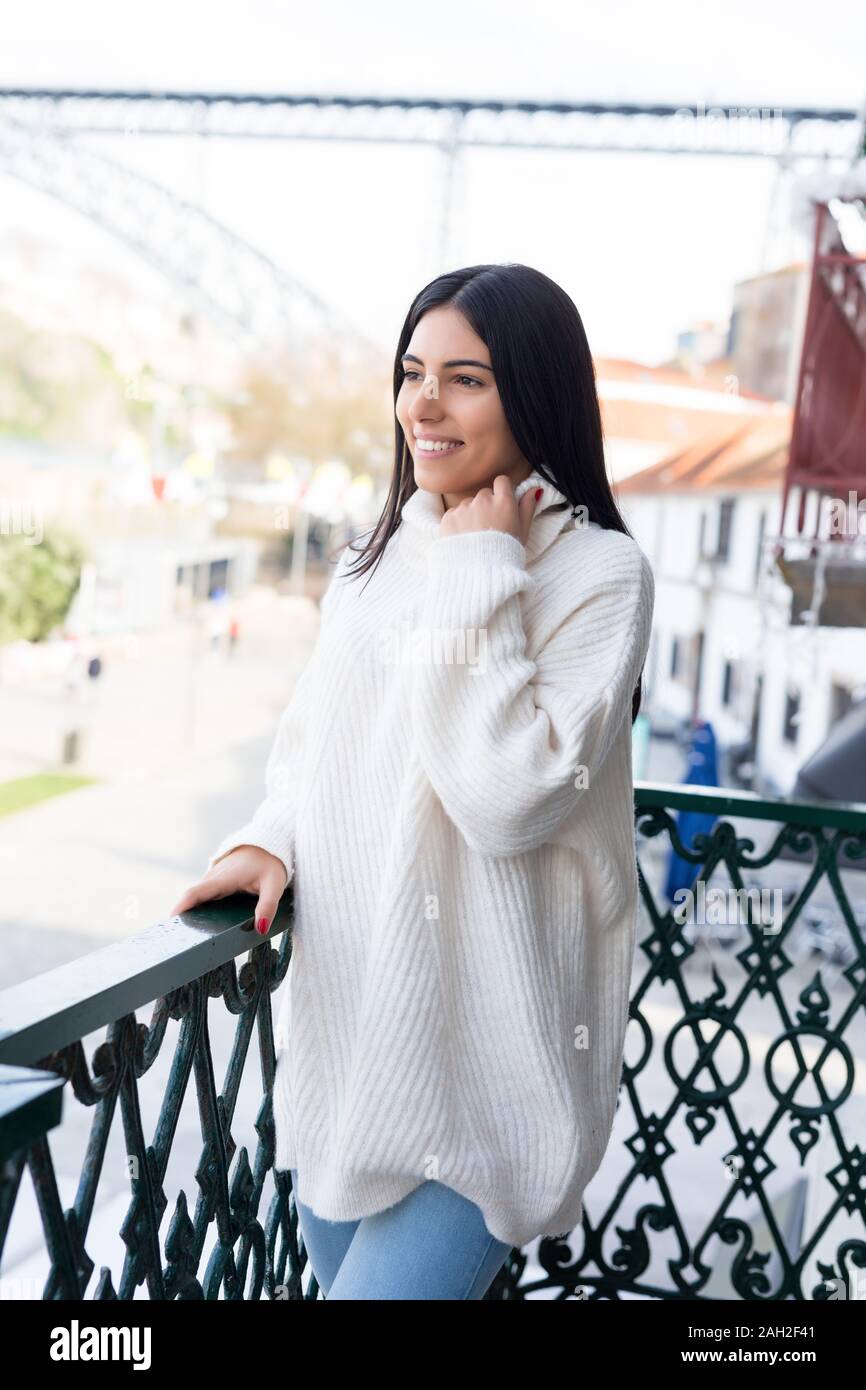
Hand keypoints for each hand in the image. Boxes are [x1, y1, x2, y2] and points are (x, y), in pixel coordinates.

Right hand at [170, 845, 288, 936]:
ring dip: (189, 912)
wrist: (269, 844)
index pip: (196, 893)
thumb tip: (260, 928)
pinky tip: (201, 924)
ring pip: (197, 897)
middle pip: (192, 898)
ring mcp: (213, 879)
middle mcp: (214, 878)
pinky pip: (203, 895)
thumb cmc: (270, 863)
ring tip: (185, 937)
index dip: (181, 907)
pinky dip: (198, 907)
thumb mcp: (274, 885)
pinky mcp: (216, 881)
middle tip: (176, 939)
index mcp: (224, 878)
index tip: (171, 921)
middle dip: (182, 916)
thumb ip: (267, 906)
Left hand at [439, 474, 540, 546]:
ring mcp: (464, 508)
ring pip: (468, 504)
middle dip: (486, 506)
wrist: (479, 575)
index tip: (502, 504)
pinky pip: (454, 514)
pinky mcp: (448, 518)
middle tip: (489, 527)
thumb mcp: (523, 532)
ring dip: (471, 515)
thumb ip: (527, 507)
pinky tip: (463, 539)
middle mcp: (483, 500)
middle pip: (484, 494)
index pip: (502, 481)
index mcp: (504, 501)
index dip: (502, 491)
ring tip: (475, 537)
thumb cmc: (506, 554)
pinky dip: (458, 524)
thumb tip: (534, 490)